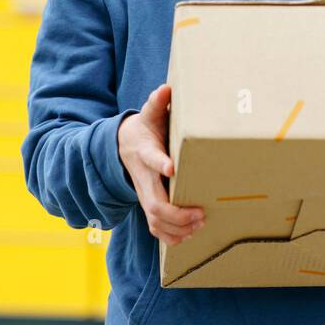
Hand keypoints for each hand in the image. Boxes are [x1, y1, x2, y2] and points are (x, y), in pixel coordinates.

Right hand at [118, 83, 203, 245]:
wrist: (124, 146)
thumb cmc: (146, 128)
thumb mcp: (149, 113)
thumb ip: (157, 103)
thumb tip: (166, 89)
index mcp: (145, 152)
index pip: (151, 159)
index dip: (161, 164)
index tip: (173, 168)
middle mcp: (144, 178)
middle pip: (154, 204)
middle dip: (177, 213)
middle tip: (200, 213)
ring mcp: (145, 194)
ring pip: (155, 221)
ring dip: (177, 228)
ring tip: (199, 224)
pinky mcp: (148, 205)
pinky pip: (155, 228)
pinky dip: (171, 236)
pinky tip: (188, 234)